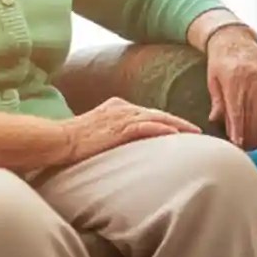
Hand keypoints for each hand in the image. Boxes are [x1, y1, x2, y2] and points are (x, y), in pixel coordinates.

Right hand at [59, 97, 199, 165]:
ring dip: (178, 125)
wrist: (57, 141)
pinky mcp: (118, 127)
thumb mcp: (98, 135)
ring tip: (195, 134)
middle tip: (199, 131)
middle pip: (158, 113)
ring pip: (157, 118)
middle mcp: (122, 107)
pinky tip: (175, 135)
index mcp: (118, 107)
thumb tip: (126, 150)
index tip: (184, 130)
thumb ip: (114, 136)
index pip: (149, 113)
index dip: (168, 121)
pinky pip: (145, 127)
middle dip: (180, 122)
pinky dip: (162, 129)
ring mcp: (121, 116)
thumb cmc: (74, 142)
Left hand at [206, 27, 256, 150]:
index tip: (238, 145)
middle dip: (252, 134)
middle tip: (248, 150)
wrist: (236, 40)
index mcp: (234, 79)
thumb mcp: (213, 80)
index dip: (238, 128)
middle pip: (254, 113)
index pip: (237, 109)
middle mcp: (253, 79)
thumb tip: (215, 121)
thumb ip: (217, 101)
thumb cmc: (221, 63)